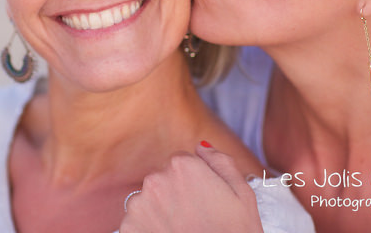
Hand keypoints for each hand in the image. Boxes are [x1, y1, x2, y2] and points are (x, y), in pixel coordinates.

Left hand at [120, 143, 263, 232]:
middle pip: (162, 180)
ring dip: (159, 212)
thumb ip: (220, 161)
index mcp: (182, 165)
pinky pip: (136, 222)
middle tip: (193, 218)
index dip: (193, 183)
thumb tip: (201, 147)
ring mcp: (139, 205)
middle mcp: (155, 179)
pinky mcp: (128, 228)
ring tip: (181, 230)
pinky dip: (148, 230)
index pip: (180, 163)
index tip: (202, 202)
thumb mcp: (241, 193)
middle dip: (174, 195)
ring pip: (148, 201)